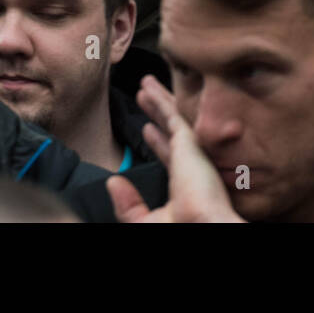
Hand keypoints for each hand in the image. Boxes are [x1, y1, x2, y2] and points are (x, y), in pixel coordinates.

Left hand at [106, 75, 243, 222]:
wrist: (200, 227)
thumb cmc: (180, 228)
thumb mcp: (145, 221)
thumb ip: (129, 204)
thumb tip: (113, 182)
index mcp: (182, 185)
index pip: (167, 156)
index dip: (156, 141)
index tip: (146, 129)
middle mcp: (189, 165)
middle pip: (170, 132)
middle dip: (157, 113)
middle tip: (145, 97)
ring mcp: (190, 152)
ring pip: (171, 119)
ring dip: (158, 101)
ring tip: (145, 85)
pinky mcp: (189, 142)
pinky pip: (171, 115)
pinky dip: (160, 100)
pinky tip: (148, 87)